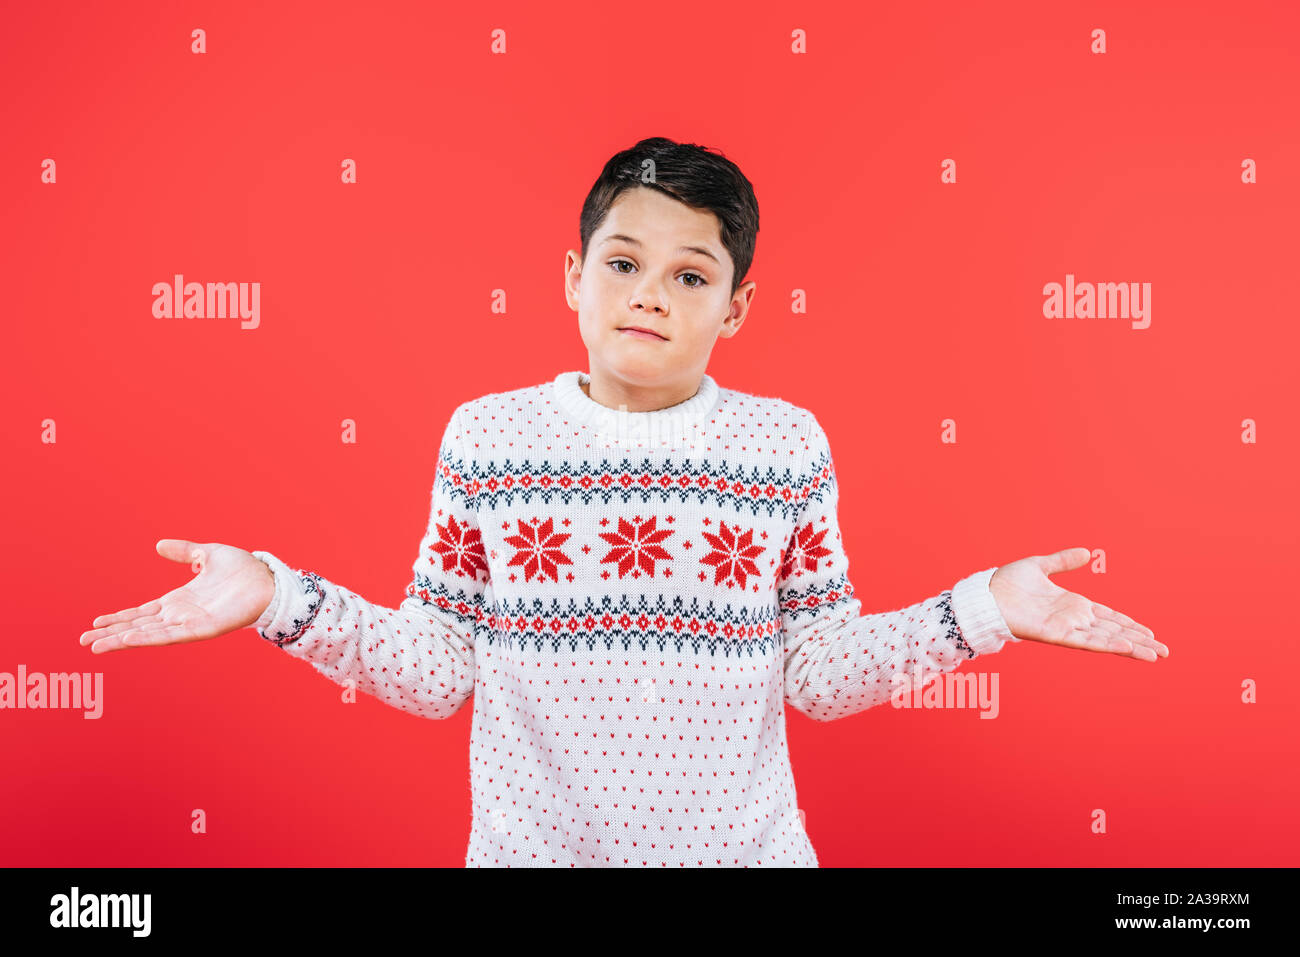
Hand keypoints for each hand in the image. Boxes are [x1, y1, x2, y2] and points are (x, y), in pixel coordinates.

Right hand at [79, 539, 275, 653]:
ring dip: (123, 640)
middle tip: (84, 642)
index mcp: (179, 600)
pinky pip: (172, 636)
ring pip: (150, 635)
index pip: (142, 612)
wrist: (269, 579)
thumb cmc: (244, 570)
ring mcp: (191, 624)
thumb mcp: (207, 554)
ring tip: (97, 646)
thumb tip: (159, 545)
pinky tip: (129, 640)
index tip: (95, 624)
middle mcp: (181, 615)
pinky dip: (149, 638)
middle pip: (139, 627)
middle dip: (112, 634)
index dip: (119, 618)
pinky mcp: (203, 629)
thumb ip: (184, 552)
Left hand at [988, 547, 1166, 660]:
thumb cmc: (1008, 583)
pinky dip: (1107, 644)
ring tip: (1156, 655)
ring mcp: (1067, 628)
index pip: (1110, 617)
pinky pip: (1086, 641)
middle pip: (1115, 631)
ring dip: (1132, 647)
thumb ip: (1063, 561)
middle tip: (1166, 651)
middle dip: (1141, 641)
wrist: (987, 594)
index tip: (1152, 633)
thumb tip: (1086, 552)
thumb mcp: (1040, 566)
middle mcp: (1074, 619)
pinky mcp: (1056, 634)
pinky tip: (1127, 648)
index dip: (1131, 625)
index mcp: (1074, 605)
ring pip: (1106, 639)